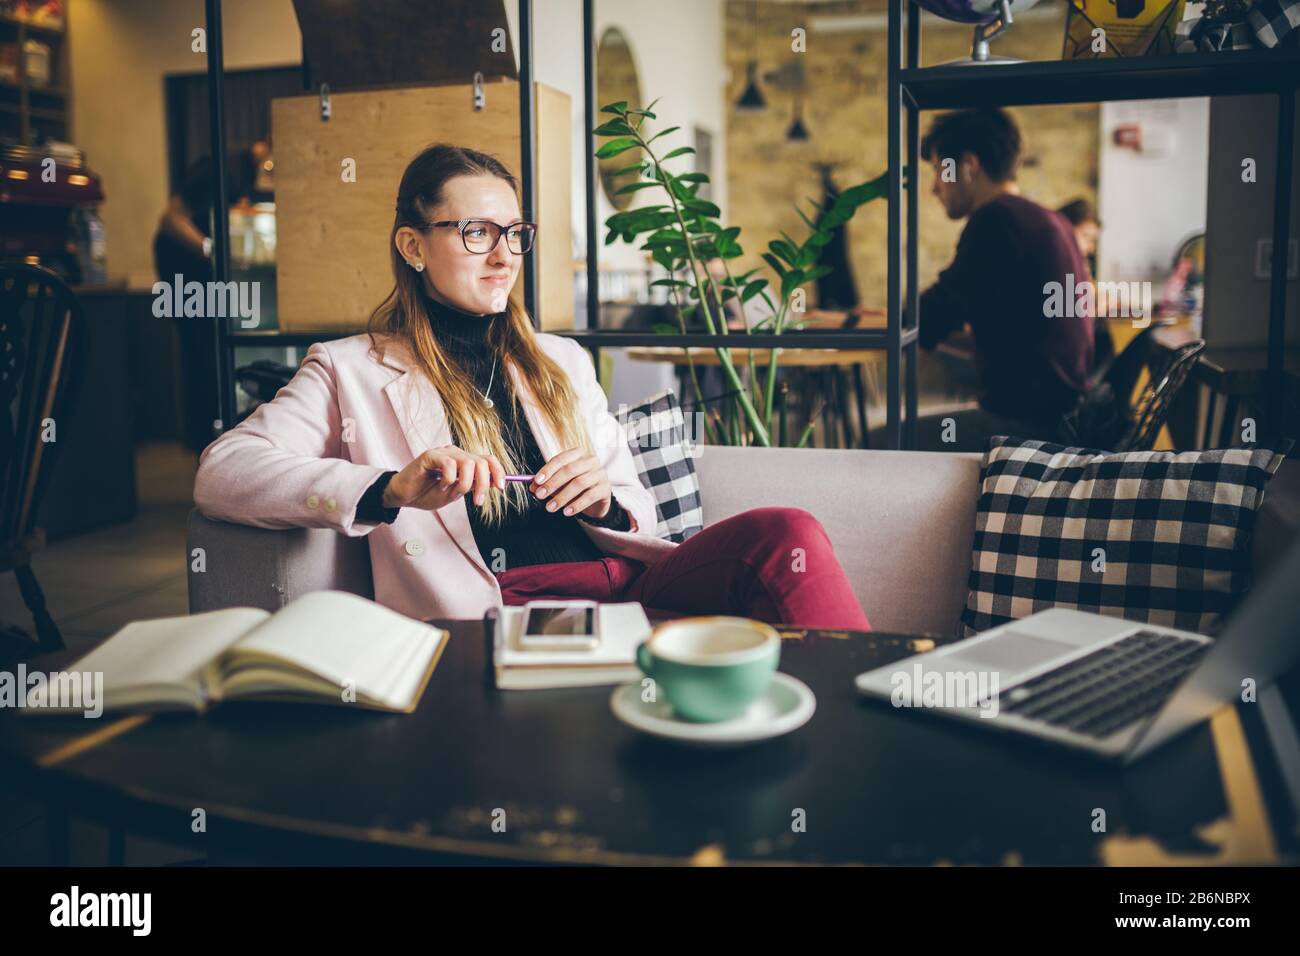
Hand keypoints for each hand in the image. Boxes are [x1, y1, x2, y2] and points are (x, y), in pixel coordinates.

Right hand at [383, 445, 504, 510]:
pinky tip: (440, 486)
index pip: (488, 460)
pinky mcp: (430, 455)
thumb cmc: (426, 494)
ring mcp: (443, 453)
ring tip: (452, 494)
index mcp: (463, 461)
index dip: (498, 472)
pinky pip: (449, 465)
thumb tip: (493, 484)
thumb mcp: (454, 493)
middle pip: (481, 462)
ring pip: (467, 463)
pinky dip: (449, 480)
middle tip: (477, 501)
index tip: (501, 488)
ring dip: (464, 484)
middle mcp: (455, 454)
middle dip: (483, 484)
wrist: (403, 497)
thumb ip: (471, 486)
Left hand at [530, 447, 610, 519]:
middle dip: (552, 483)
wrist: (596, 499)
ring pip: (579, 483)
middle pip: (570, 470)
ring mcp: (600, 474)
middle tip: (540, 495)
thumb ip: (547, 483)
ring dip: (562, 497)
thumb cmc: (575, 486)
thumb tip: (533, 487)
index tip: (536, 481)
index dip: (548, 469)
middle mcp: (591, 461)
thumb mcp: (560, 483)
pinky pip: (590, 496)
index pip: (561, 459)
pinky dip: (576, 505)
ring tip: (550, 507)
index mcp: (578, 454)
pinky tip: (566, 512)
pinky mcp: (605, 488)